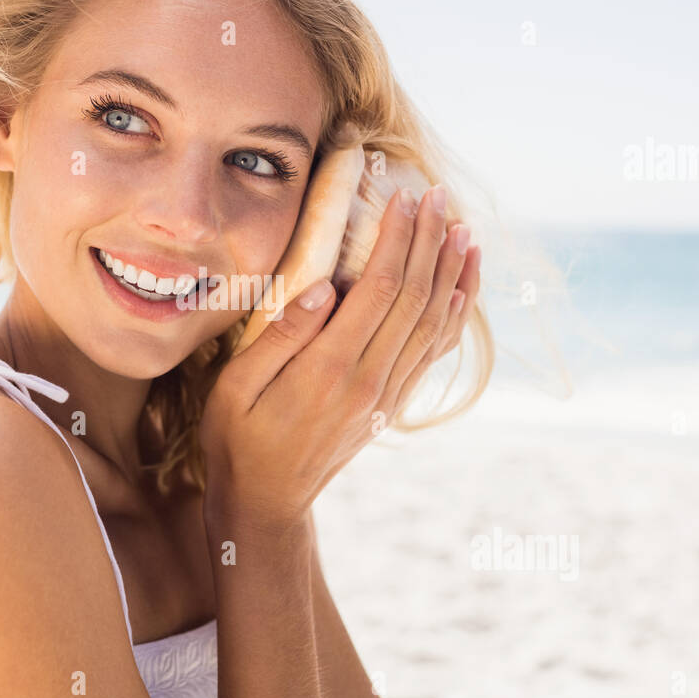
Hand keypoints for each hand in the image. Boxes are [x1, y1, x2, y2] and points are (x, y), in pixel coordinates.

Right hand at [199, 185, 480, 532]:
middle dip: (429, 241)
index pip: (379, 289)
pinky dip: (453, 317)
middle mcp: (369, 381)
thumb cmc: (237, 439)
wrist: (265, 502)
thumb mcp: (236, 388)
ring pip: (435, 324)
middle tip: (437, 196)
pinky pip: (432, 353)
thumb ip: (279, 337)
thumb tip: (320, 289)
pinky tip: (461, 290)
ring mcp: (385, 395)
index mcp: (329, 369)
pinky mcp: (390, 405)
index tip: (402, 196)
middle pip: (415, 298)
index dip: (396, 238)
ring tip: (462, 231)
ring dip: (452, 274)